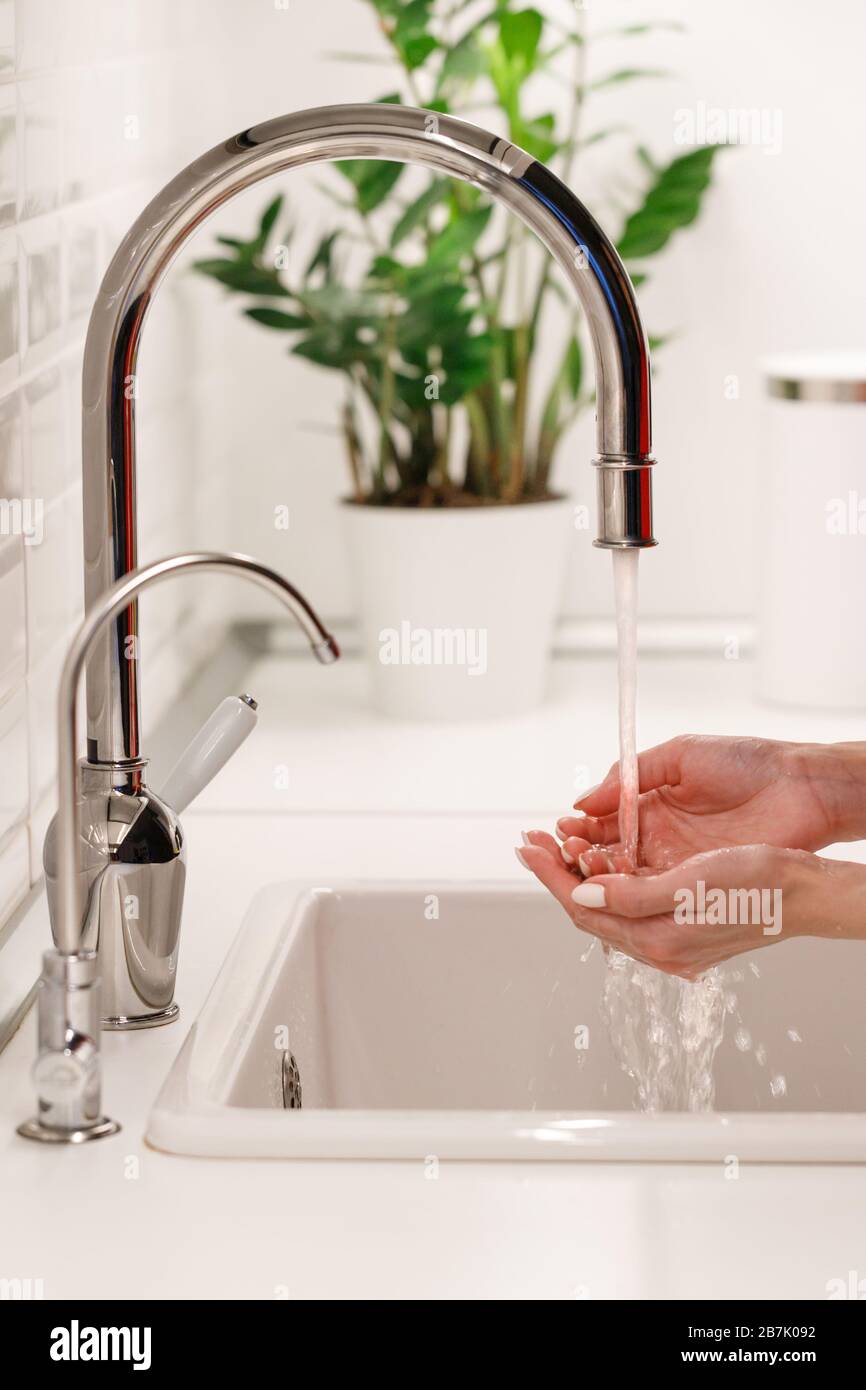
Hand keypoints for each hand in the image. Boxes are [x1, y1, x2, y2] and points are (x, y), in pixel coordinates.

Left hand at [516, 838, 865, 978]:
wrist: (804, 892)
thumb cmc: (757, 883)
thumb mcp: (690, 884)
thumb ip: (631, 895)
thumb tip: (582, 896)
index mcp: (656, 940)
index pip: (582, 909)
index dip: (551, 875)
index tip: (527, 847)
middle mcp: (660, 948)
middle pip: (590, 911)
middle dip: (558, 873)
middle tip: (533, 840)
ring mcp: (673, 942)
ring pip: (610, 909)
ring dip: (581, 876)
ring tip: (560, 844)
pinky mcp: (685, 928)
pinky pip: (632, 907)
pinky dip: (610, 882)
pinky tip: (604, 860)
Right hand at [555, 735, 864, 874]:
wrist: (801, 787)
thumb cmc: (748, 763)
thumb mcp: (680, 756)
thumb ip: (629, 777)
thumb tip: (583, 800)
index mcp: (652, 807)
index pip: (601, 825)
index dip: (575, 831)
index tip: (554, 832)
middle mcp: (660, 840)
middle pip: (605, 857)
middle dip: (575, 856)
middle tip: (554, 852)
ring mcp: (678, 864)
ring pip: (624, 879)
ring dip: (595, 874)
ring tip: (575, 863)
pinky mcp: (697, 883)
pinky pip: (654, 893)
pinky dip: (627, 891)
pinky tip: (608, 881)